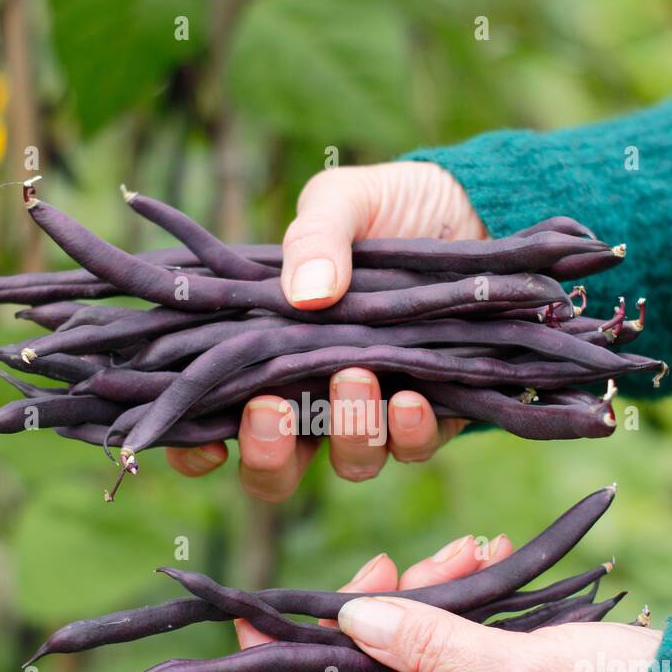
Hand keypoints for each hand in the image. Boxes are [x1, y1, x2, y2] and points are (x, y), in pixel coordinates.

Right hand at [167, 161, 485, 498]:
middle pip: (276, 468)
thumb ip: (315, 237)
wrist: (475, 206)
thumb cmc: (388, 208)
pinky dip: (410, 430)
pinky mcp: (434, 415)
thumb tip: (308, 292)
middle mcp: (315, 398)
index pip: (214, 422)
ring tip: (356, 377)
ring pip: (349, 462)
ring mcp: (373, 412)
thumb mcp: (341, 204)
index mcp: (271, 354)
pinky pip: (414, 446)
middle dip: (269, 455)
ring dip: (347, 432)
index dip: (197, 451)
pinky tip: (411, 396)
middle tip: (271, 411)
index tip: (205, 445)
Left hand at [234, 537, 661, 671]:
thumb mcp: (511, 667)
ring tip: (466, 548)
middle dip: (374, 612)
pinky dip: (464, 609)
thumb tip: (349, 621)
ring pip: (416, 655)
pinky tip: (485, 561)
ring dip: (430, 598)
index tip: (251, 623)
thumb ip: (427, 643)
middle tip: (397, 561)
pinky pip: (459, 651)